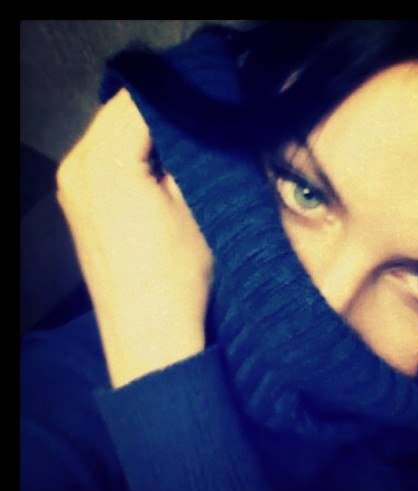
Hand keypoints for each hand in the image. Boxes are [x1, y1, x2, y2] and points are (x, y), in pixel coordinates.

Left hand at [56, 89, 212, 387]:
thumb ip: (191, 152)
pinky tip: (157, 165)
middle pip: (119, 114)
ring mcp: (71, 185)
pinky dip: (130, 152)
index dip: (181, 97)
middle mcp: (75, 165)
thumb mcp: (196, 204)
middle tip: (203, 119)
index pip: (141, 102)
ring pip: (109, 134)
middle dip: (161, 112)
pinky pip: (102, 158)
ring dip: (145, 132)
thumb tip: (196, 123)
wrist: (147, 333)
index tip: (212, 102)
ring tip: (185, 141)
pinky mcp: (77, 203)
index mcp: (102, 161)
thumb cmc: (177, 272)